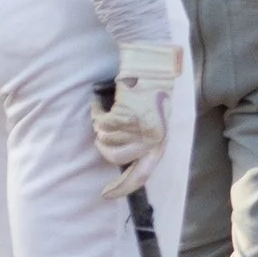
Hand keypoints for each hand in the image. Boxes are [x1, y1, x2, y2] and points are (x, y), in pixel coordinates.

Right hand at [95, 40, 181, 200]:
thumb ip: (142, 139)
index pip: (142, 174)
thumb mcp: (153, 119)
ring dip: (100, 125)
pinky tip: (101, 103)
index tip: (106, 194)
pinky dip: (96, 112)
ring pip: (106, 139)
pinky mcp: (127, 114)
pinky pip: (101, 123)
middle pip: (115, 157)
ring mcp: (140, 126)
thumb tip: (123, 158)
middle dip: (103, 144)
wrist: (151, 62)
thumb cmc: (149, 89)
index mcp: (160, 141)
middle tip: (101, 128)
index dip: (123, 187)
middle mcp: (153, 138)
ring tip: (106, 110)